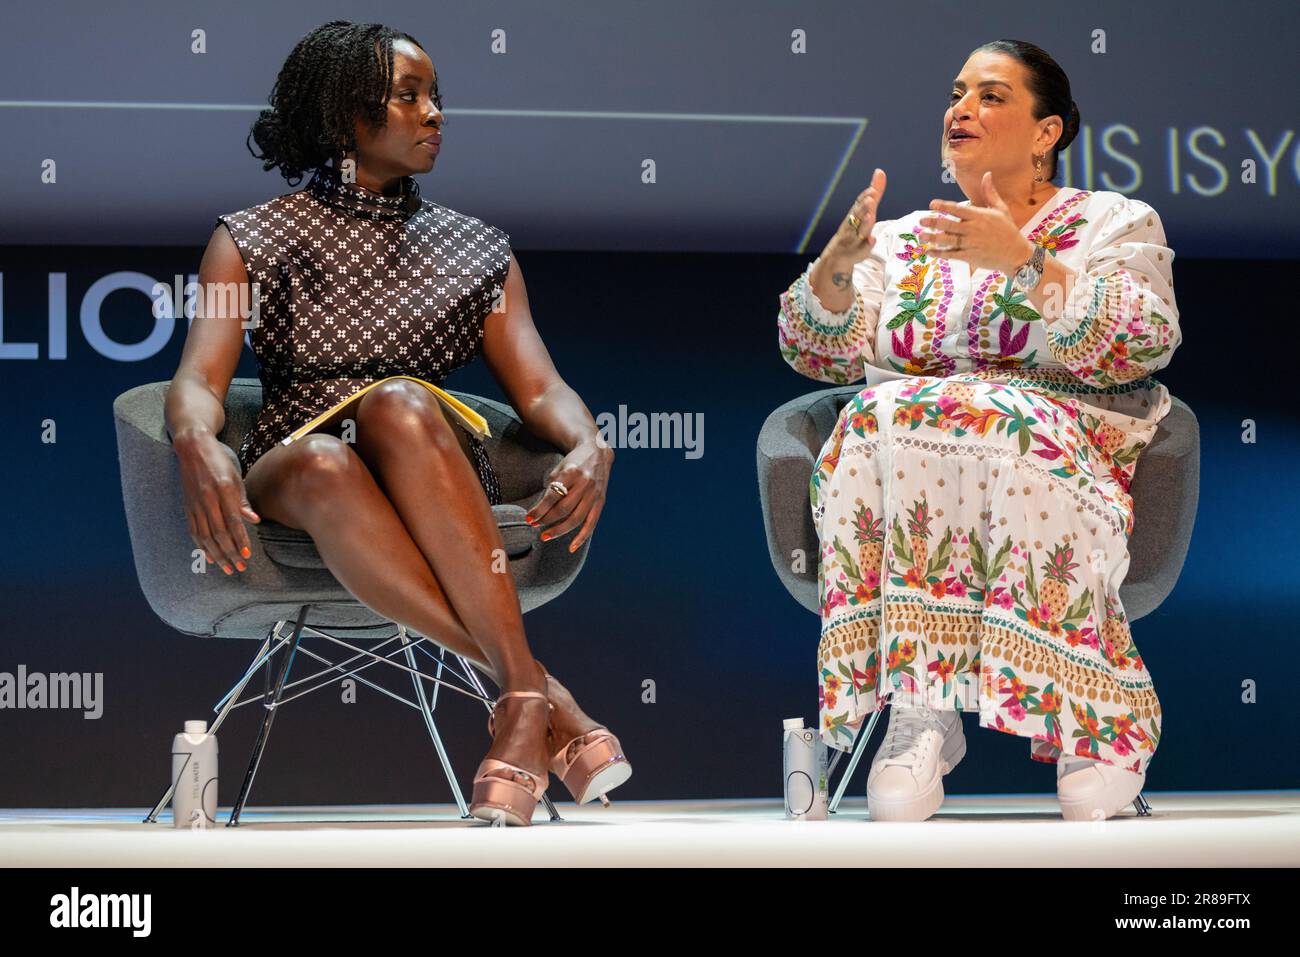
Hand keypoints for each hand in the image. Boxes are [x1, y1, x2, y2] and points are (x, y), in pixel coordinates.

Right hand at [174, 430, 259, 573]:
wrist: (193, 448)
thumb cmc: (220, 461)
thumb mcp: (236, 476)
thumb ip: (243, 501)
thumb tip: (255, 521)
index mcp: (223, 490)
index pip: (233, 521)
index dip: (240, 539)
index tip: (247, 555)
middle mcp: (208, 499)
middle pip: (219, 533)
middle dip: (230, 552)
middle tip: (240, 567)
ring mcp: (195, 504)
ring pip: (205, 536)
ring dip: (217, 554)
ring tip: (227, 568)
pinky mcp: (187, 506)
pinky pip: (194, 531)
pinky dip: (201, 546)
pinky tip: (209, 557)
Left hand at [526, 439, 612, 552]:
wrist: (597, 452)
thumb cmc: (572, 463)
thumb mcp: (558, 469)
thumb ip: (551, 488)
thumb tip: (540, 512)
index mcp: (571, 473)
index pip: (553, 496)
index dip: (539, 509)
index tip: (528, 518)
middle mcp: (585, 483)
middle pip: (564, 509)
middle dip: (547, 520)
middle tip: (534, 526)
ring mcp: (595, 493)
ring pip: (576, 518)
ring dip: (559, 530)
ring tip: (545, 536)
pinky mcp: (601, 501)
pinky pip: (592, 523)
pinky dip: (582, 537)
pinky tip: (571, 547)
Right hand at [824, 167, 887, 263]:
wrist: (836, 256)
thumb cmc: (853, 229)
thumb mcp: (864, 210)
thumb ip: (874, 193)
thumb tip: (880, 171)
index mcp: (854, 214)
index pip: (859, 204)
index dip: (865, 197)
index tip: (872, 190)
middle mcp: (852, 225)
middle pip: (857, 215)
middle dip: (863, 208)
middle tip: (871, 199)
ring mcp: (854, 239)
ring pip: (860, 231)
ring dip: (865, 224)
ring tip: (871, 216)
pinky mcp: (857, 252)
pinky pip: (862, 249)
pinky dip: (867, 245)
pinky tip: (872, 240)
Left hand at [918, 171, 1034, 274]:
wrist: (1016, 253)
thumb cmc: (1008, 230)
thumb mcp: (1001, 209)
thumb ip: (990, 193)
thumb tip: (987, 174)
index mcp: (980, 216)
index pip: (959, 209)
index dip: (944, 206)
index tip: (932, 204)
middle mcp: (974, 229)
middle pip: (950, 225)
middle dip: (934, 222)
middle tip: (920, 220)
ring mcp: (971, 244)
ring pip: (948, 240)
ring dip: (933, 238)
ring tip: (921, 236)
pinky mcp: (970, 256)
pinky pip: (952, 255)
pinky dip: (940, 254)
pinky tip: (929, 252)